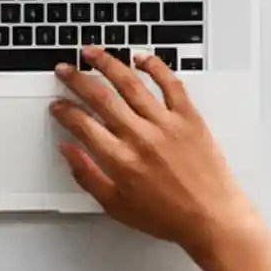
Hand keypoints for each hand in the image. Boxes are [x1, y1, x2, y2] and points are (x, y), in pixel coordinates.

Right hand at [49, 47, 256, 256]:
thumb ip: (87, 175)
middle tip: (65, 70)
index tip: (57, 105)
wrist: (212, 218)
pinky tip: (141, 58)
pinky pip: (170, 83)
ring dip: (107, 63)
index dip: (64, 111)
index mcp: (120, 160)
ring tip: (92, 52)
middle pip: (100, 96)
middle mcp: (140, 136)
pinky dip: (154, 66)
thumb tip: (68, 151)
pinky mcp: (189, 117)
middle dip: (76, 79)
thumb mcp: (116, 206)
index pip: (82, 124)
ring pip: (130, 82)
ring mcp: (166, 123)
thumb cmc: (168, 216)